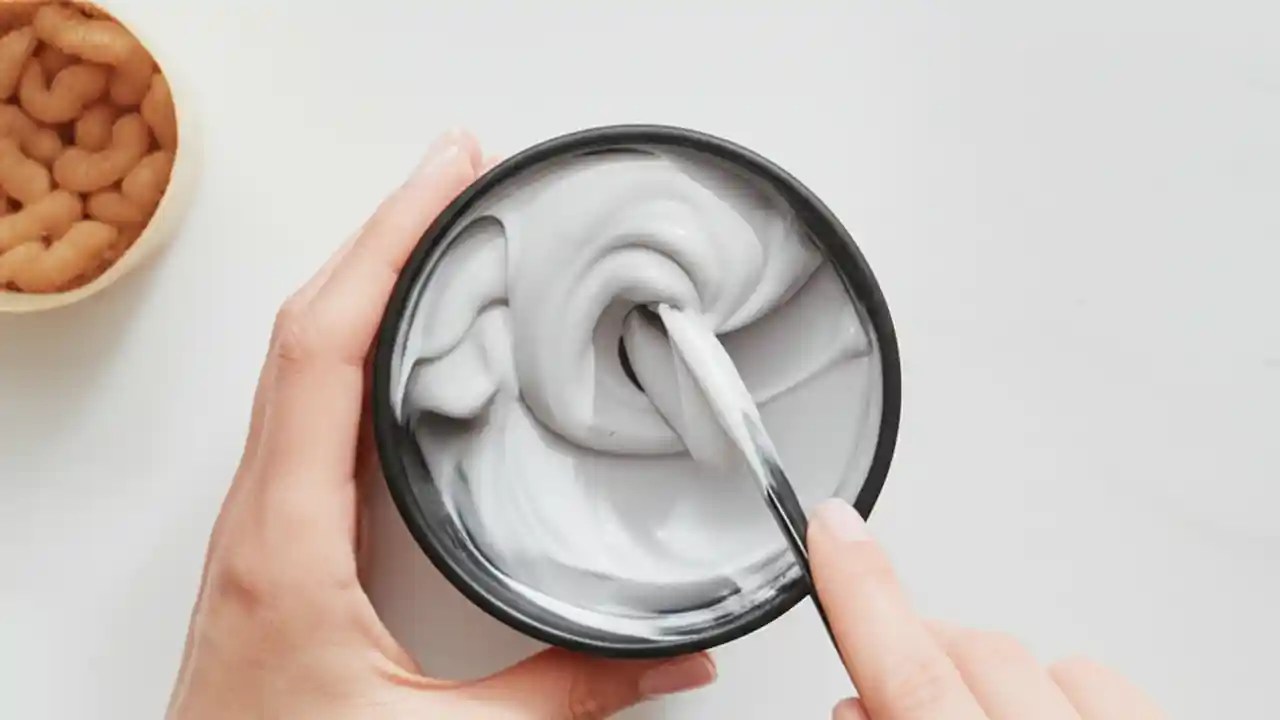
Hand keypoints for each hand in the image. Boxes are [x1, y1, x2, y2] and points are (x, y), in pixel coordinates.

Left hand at [165, 130, 715, 719]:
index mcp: (288, 541)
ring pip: (298, 357)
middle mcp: (259, 513)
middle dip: (385, 231)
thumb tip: (671, 659)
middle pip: (308, 325)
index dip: (386, 245)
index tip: (444, 182)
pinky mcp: (273, 533)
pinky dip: (352, 336)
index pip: (326, 348)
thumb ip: (568, 693)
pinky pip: (305, 401)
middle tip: (457, 174)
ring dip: (364, 275)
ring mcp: (259, 518)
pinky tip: (397, 333)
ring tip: (435, 227)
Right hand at [808, 500, 1164, 719]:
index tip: (832, 528)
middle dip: (923, 656)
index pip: (912, 672)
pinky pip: (1110, 683)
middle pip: (977, 652)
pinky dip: (1068, 696)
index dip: (862, 592)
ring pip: (1050, 660)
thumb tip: (857, 699)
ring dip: (999, 682)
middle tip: (884, 690)